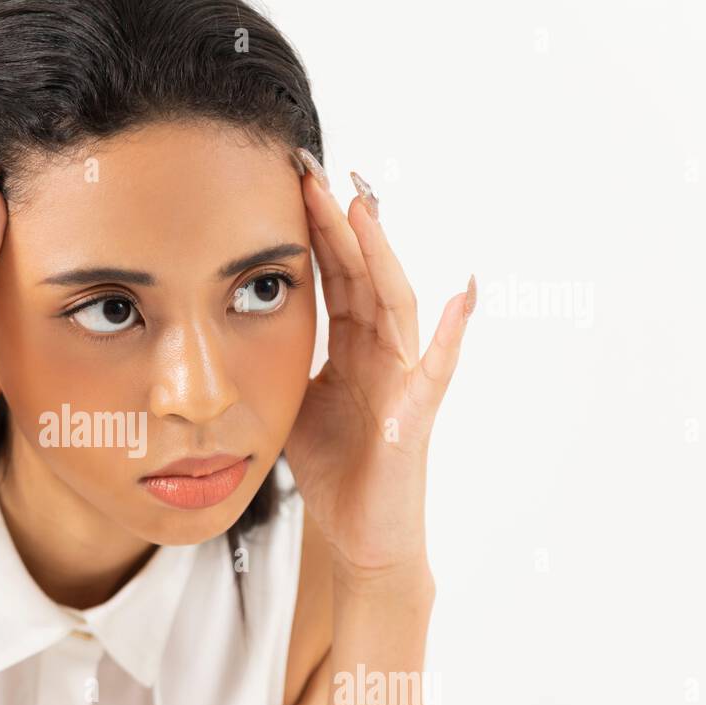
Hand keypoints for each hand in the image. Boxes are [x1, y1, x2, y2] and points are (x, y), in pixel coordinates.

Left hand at [283, 154, 474, 586]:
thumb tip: (245, 321)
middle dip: (341, 224)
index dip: (316, 231)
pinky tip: (460, 297)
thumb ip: (284, 359)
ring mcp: (403, 382)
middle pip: (364, 275)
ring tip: (365, 209)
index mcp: (353, 346)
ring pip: (397, 305)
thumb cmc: (333, 468)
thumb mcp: (294, 401)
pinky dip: (449, 335)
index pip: (336, 276)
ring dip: (383, 256)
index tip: (289, 183)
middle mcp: (382, 354)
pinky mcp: (416, 419)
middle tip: (313, 172)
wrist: (357, 533)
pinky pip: (435, 372)